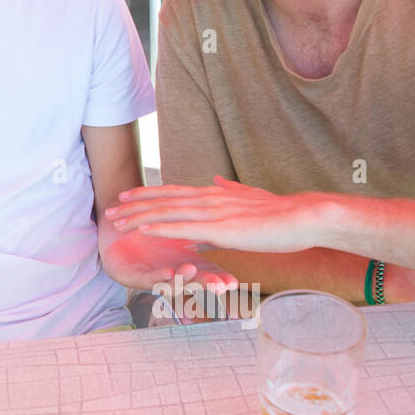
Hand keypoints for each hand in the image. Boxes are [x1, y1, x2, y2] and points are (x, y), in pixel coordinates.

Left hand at [103, 228, 238, 294]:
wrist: (119, 236)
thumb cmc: (153, 239)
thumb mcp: (181, 235)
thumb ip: (202, 234)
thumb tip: (230, 225)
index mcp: (188, 264)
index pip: (209, 272)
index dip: (221, 278)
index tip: (234, 283)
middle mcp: (174, 275)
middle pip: (194, 281)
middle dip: (207, 284)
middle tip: (221, 287)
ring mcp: (155, 278)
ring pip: (172, 284)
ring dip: (184, 280)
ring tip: (193, 270)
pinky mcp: (135, 278)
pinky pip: (148, 279)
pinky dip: (159, 276)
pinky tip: (168, 272)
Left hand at [106, 176, 338, 253]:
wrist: (304, 216)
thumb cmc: (281, 213)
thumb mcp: (249, 198)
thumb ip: (230, 191)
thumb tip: (216, 183)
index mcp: (215, 193)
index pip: (173, 192)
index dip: (148, 194)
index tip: (127, 196)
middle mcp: (210, 198)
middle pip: (164, 201)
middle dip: (135, 206)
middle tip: (109, 210)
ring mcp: (214, 213)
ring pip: (168, 213)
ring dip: (140, 218)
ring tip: (118, 222)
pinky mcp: (222, 230)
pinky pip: (186, 229)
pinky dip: (163, 228)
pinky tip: (145, 230)